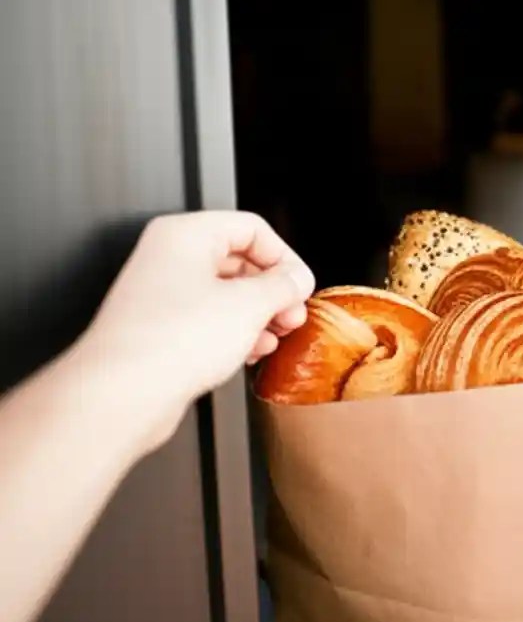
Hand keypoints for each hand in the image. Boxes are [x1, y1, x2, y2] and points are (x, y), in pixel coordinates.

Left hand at [78, 211, 314, 448]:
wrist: (124, 392)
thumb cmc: (170, 343)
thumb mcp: (250, 306)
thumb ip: (282, 286)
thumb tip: (296, 279)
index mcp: (186, 235)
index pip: (252, 229)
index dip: (285, 258)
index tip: (300, 284)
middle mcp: (168, 258)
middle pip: (239, 260)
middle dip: (273, 291)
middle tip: (292, 313)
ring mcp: (161, 293)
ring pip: (225, 293)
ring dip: (257, 315)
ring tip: (275, 336)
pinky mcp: (159, 328)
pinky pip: (207, 320)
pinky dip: (234, 332)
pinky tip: (249, 351)